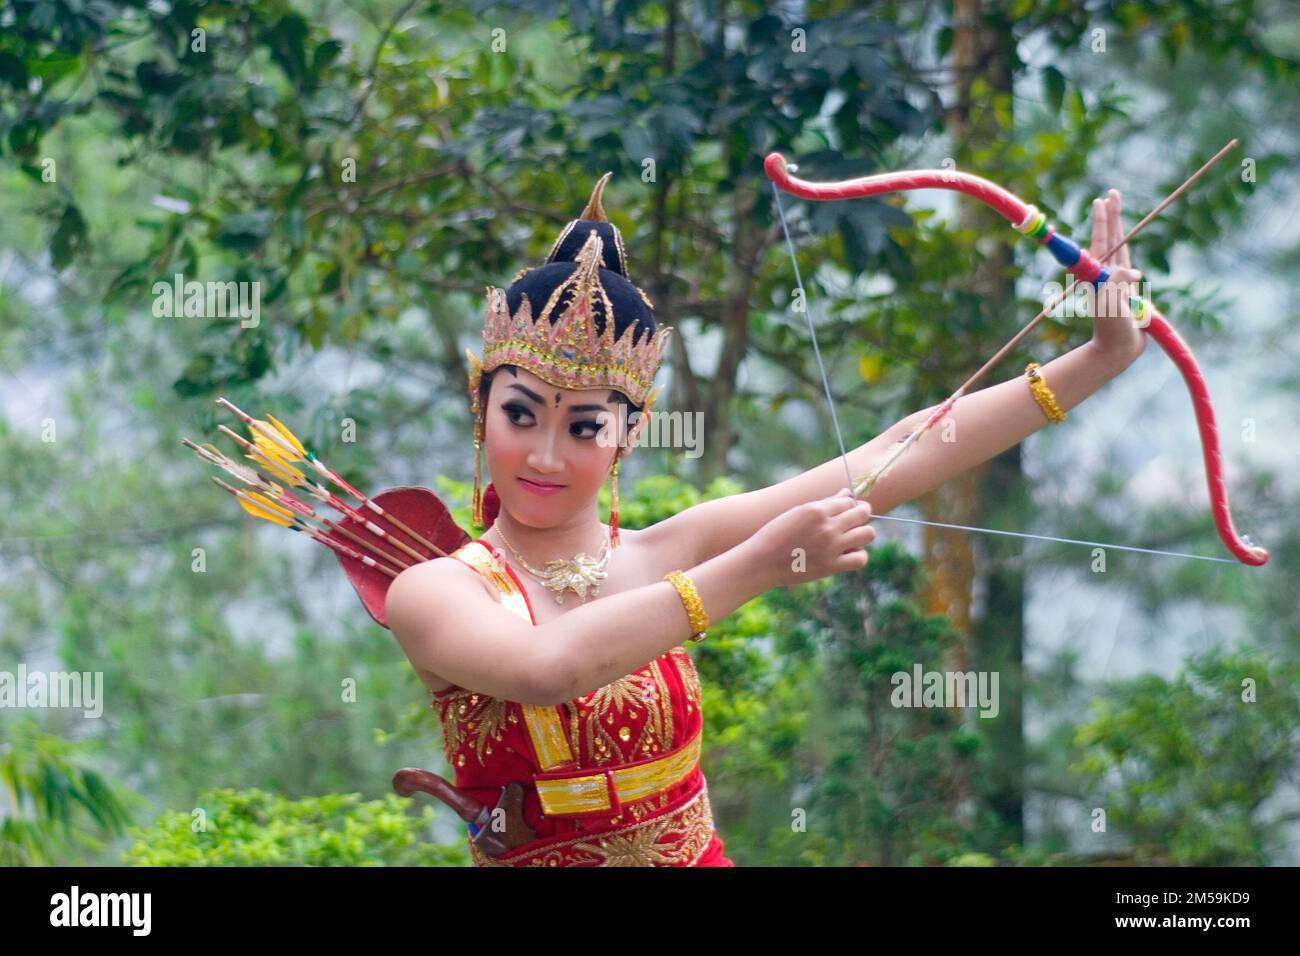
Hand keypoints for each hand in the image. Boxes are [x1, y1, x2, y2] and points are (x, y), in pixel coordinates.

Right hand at [750, 488, 875, 588]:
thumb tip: (847, 494)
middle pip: (863, 513)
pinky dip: (858, 556)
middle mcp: (827, 526)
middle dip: (861, 515)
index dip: (851, 505)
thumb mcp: (799, 513)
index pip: (849, 501)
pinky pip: (861, 558)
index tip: (846, 512)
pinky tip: (847, 554)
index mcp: (817, 509)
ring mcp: (831, 546)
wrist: (761, 562)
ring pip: (868, 534)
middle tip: (853, 522)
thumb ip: (826, 503)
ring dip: (862, 534)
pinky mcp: (832, 566)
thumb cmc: (777, 534)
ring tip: (851, 538)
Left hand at [1087, 188, 1145, 362]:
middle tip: (1110, 193)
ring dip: (1117, 228)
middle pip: (1110, 238)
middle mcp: (1107, 274)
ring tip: (1114, 207)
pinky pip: (1127, 268)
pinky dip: (1126, 254)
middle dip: (1111, 215)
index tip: (1100, 200)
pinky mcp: (1127, 290)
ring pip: (1119, 248)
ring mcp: (1117, 281)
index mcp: (1100, 274)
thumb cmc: (1112, 326)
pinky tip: (1123, 246)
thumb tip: (1129, 272)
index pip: (1102, 241)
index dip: (1103, 220)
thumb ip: (1117, 284)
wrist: (1118, 348)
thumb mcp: (1111, 303)